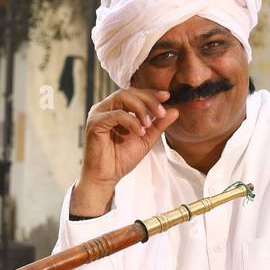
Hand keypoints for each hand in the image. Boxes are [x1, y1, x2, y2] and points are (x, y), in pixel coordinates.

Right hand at [71, 88, 179, 215]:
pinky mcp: (95, 123)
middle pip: (128, 92)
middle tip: (161, 112)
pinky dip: (131, 121)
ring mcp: (98, 114)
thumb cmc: (121, 159)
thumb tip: (175, 110)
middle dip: (148, 100)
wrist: (106, 177)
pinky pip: (116, 114)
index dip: (151, 93)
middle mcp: (104, 108)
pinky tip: (139, 132)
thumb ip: (158, 125)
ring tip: (149, 124)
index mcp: (115, 109)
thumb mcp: (146, 139)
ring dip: (140, 108)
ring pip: (122, 97)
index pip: (134, 93)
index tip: (167, 97)